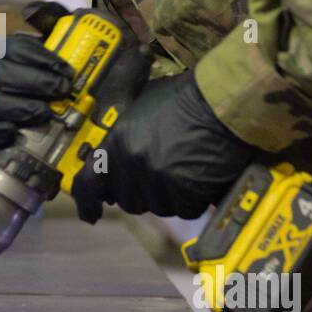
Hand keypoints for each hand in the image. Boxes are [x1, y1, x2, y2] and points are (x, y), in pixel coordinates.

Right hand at [0, 1, 73, 154]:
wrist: (67, 119)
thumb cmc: (61, 81)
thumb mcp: (64, 46)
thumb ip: (52, 20)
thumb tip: (31, 11)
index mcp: (6, 54)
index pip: (12, 47)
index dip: (38, 56)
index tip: (65, 69)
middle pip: (0, 73)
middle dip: (33, 81)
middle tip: (62, 91)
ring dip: (17, 107)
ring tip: (45, 113)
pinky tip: (13, 132)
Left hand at [71, 70, 256, 222]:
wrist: (224, 102)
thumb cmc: (188, 97)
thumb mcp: (143, 106)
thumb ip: (125, 134)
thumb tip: (116, 156)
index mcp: (118, 141)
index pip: (90, 182)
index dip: (88, 202)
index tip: (91, 213)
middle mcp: (134, 163)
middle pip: (128, 200)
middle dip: (142, 192)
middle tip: (161, 175)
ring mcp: (159, 180)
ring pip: (157, 207)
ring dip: (170, 195)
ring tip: (185, 169)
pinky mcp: (186, 193)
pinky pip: (185, 209)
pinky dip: (194, 199)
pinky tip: (201, 176)